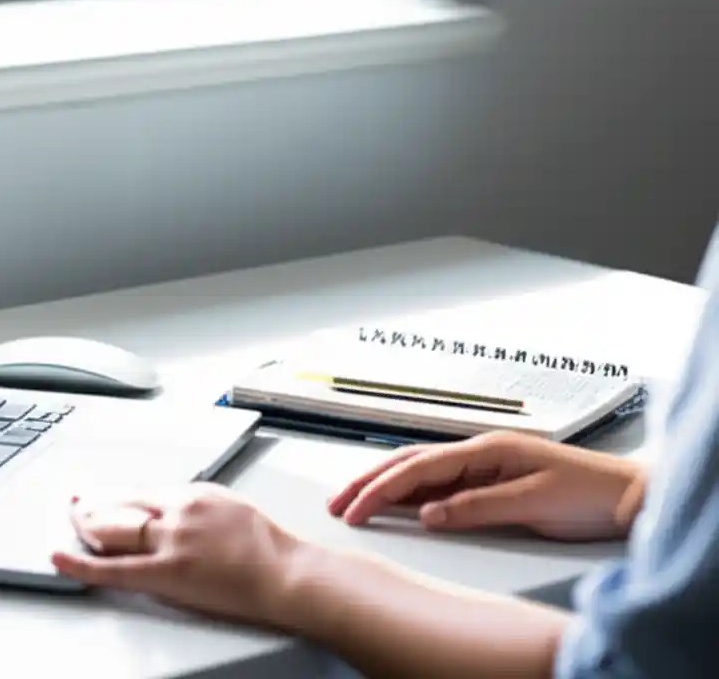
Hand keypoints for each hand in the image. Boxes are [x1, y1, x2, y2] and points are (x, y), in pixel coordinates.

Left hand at [51, 484, 306, 629]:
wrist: (287, 573)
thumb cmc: (270, 550)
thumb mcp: (233, 509)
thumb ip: (200, 509)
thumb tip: (178, 514)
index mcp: (195, 493)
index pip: (143, 492)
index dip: (116, 496)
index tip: (102, 497)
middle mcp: (178, 510)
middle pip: (123, 505)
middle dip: (94, 507)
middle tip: (75, 508)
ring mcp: (171, 540)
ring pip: (114, 529)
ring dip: (87, 527)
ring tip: (71, 526)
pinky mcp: (168, 571)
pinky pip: (114, 568)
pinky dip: (81, 563)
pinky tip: (60, 558)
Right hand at [328, 431, 645, 540]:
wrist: (626, 496)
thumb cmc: (588, 492)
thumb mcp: (532, 502)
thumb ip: (476, 506)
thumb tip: (429, 515)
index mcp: (486, 448)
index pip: (419, 468)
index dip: (382, 489)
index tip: (356, 509)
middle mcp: (479, 452)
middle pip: (410, 463)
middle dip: (369, 482)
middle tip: (337, 503)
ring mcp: (483, 466)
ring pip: (420, 473)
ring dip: (385, 487)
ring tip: (353, 502)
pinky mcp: (489, 483)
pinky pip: (439, 486)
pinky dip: (411, 496)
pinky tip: (396, 506)